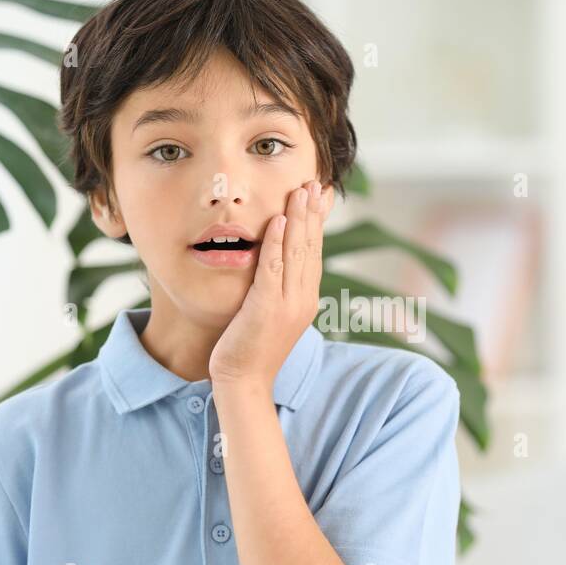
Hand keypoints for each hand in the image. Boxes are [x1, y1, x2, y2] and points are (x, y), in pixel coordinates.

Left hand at [208, 178, 334, 391]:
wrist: (244, 382)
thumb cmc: (251, 349)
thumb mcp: (270, 314)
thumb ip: (277, 289)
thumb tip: (277, 266)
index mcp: (306, 299)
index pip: (314, 251)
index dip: (318, 221)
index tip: (321, 194)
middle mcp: (303, 298)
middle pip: (311, 247)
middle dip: (313, 212)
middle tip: (315, 182)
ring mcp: (288, 304)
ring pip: (296, 252)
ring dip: (299, 218)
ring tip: (301, 189)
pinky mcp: (267, 308)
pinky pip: (273, 268)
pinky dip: (276, 241)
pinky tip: (276, 218)